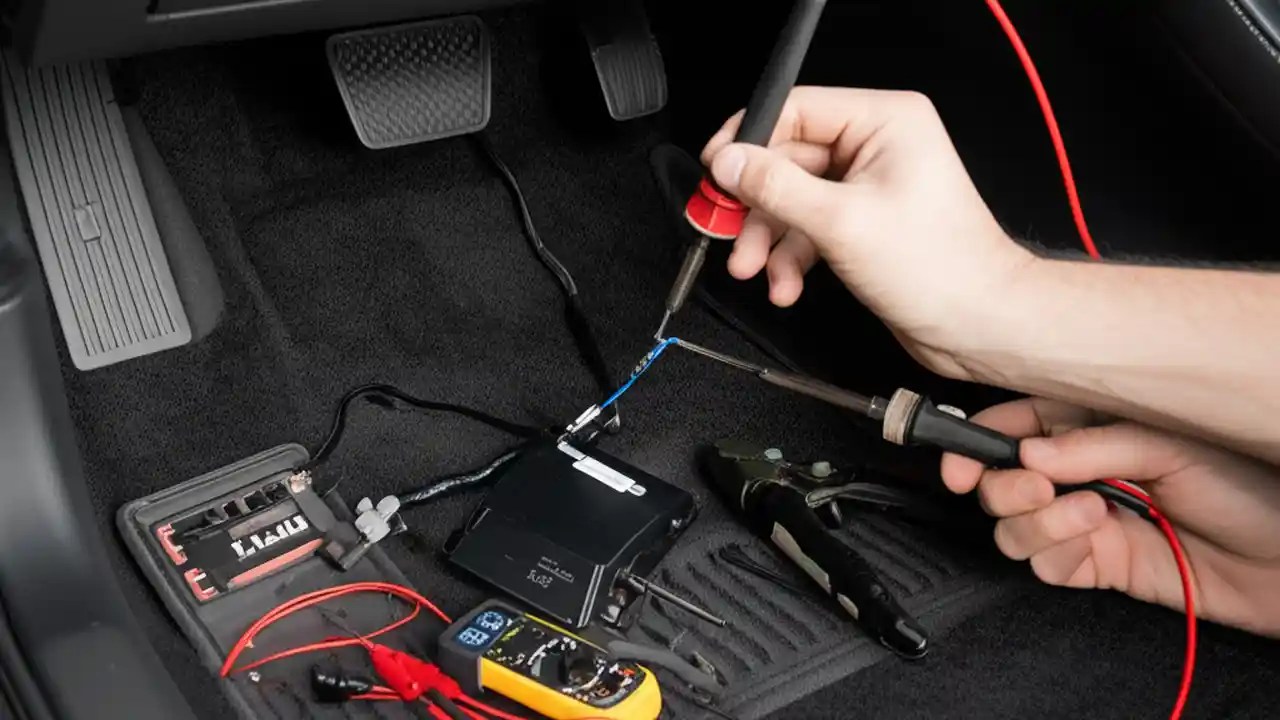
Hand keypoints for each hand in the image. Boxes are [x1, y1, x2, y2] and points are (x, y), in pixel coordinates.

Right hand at [702, 87, 1036, 379]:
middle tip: (725, 232)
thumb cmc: (940, 270)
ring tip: (754, 269)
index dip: (749, 141)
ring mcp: (869, 186)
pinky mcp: (863, 223)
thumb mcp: (841, 223)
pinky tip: (785, 284)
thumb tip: (729, 162)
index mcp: (885, 122)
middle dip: (756, 206)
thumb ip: (776, 188)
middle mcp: (878, 146)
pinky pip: (808, 228)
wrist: (979, 326)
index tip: (716, 173)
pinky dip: (790, 257)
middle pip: (787, 160)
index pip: (796, 110)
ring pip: (792, 199)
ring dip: (769, 239)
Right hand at [941, 397, 1279, 636]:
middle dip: (1006, 488)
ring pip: (1015, 528)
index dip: (977, 443)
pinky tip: (1095, 540)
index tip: (960, 463)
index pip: (1015, 425)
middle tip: (1036, 488)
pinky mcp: (1101, 565)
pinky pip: (1047, 566)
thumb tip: (1026, 453)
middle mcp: (1083, 472)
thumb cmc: (1250, 482)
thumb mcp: (1171, 444)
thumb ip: (1092, 446)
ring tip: (1088, 515)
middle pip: (1002, 481)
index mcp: (1094, 426)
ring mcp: (1089, 520)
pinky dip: (1057, 555)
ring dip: (1037, 524)